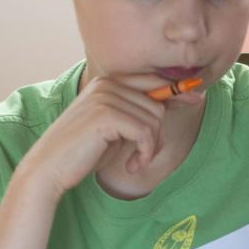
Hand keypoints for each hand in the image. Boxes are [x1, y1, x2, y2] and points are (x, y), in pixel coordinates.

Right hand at [18, 73, 202, 198]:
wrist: (51, 168)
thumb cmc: (86, 151)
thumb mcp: (120, 128)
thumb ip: (142, 111)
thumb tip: (184, 95)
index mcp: (109, 82)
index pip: (154, 80)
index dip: (179, 90)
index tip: (197, 98)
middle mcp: (108, 84)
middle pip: (158, 102)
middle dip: (157, 134)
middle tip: (143, 155)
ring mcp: (106, 97)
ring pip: (154, 119)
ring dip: (150, 148)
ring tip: (134, 161)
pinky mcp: (106, 114)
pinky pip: (145, 132)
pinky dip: (145, 153)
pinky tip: (131, 166)